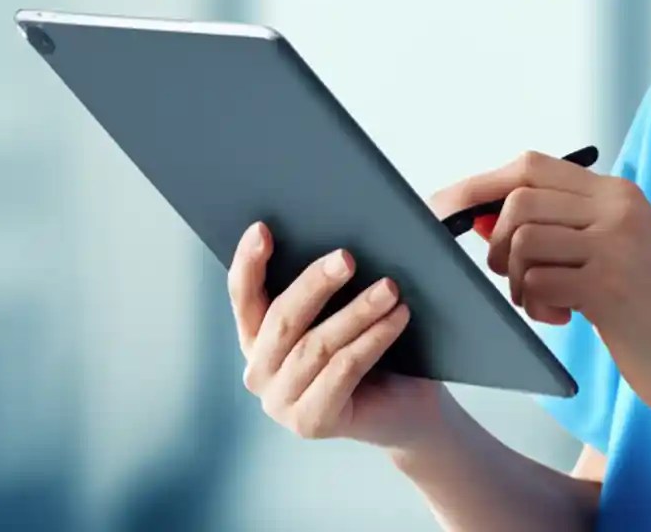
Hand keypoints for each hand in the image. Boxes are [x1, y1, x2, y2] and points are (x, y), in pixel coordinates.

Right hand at [228, 222, 450, 451]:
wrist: (407, 408)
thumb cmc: (376, 348)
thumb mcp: (349, 308)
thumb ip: (336, 276)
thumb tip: (355, 229)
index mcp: (257, 337)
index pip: (243, 296)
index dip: (249, 262)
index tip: (263, 229)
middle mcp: (259, 371)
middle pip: (282, 319)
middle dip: (315, 283)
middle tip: (348, 257)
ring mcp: (281, 402)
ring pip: (316, 345)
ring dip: (357, 312)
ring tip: (391, 288)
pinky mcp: (311, 422)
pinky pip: (343, 370)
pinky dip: (372, 340)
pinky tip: (397, 318)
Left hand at [433, 151, 650, 419]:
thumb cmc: (649, 315)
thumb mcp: (609, 255)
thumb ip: (556, 230)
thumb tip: (478, 215)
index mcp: (617, 194)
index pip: (529, 166)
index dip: (479, 185)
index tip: (446, 209)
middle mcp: (619, 208)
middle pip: (518, 199)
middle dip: (496, 243)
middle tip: (511, 277)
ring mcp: (617, 243)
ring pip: (522, 240)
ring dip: (517, 280)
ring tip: (545, 303)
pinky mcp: (610, 284)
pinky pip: (537, 281)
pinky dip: (536, 306)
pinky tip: (565, 319)